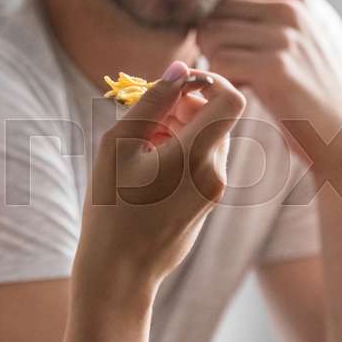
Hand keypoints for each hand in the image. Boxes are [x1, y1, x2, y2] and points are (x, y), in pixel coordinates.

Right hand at [81, 65, 245, 292]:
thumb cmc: (111, 208)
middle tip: (143, 116)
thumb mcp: (119, 144)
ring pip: (208, 138)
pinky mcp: (207, 203)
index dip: (207, 81)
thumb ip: (152, 101)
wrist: (119, 273)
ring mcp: (215, 190)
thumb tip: (180, 68)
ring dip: (178, 129)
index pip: (231, 97)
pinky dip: (180, 152)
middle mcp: (216, 171)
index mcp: (198, 154)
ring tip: (139, 146)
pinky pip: (203, 162)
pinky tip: (146, 169)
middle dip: (183, 106)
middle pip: (216, 116)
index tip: (174, 85)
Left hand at [197, 0, 341, 152]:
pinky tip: (242, 93)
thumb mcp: (310, 34)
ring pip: (210, 34)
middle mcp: (293, 7)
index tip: (230, 45)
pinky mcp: (275, 67)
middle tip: (230, 67)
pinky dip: (221, 81)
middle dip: (212, 39)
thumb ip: (276, 5)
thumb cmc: (320, 89)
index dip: (216, 15)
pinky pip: (219, 62)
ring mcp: (286, 35)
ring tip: (238, 79)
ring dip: (214, 61)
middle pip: (214, 8)